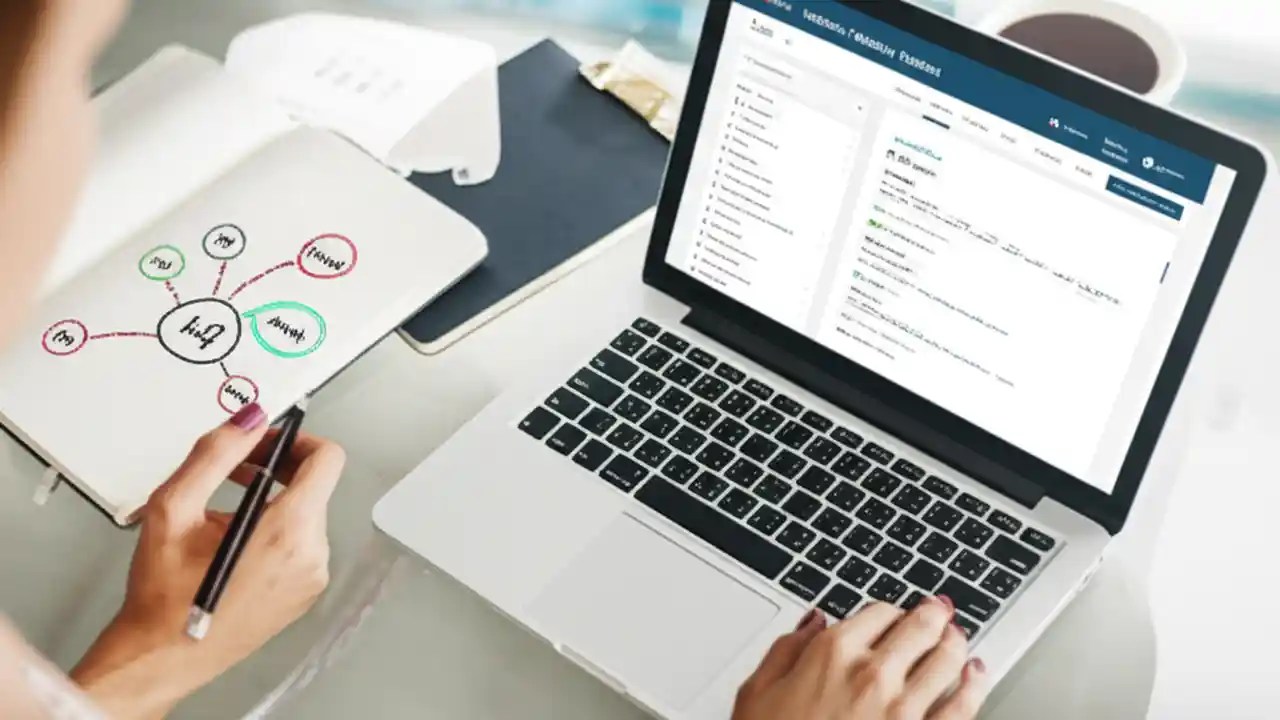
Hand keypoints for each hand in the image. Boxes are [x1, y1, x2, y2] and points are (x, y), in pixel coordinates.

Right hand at [70, 404, 345, 719]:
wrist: (164, 657)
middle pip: (315, 486)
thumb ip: (215, 454)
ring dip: (272, 500)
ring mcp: (313, 577)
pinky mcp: (306, 593)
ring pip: (307, 514)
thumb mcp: (175, 508)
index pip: (327, 459)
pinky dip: (276, 531)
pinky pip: (302, 544)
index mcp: (289, 531)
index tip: (266, 442)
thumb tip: (248, 419)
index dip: (297, 439)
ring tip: (227, 511)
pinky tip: (237, 542)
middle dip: (277, 468)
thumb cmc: (164, 596)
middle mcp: (312, 554)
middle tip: (236, 469)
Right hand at [733, 598, 987, 719]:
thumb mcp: (757, 692)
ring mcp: (903, 710)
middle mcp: (872, 675)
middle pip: (921, 626)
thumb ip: (787, 648)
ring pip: (948, 659)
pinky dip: (976, 684)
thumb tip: (813, 621)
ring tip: (957, 638)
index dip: (892, 610)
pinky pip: (963, 706)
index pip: (880, 611)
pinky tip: (977, 673)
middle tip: (939, 612)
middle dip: (933, 615)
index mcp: (831, 654)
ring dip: (956, 642)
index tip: (895, 614)